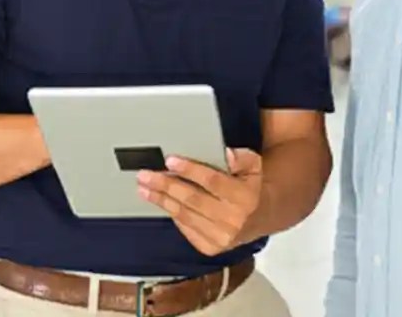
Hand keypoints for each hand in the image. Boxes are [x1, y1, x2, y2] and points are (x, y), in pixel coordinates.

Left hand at [137, 149, 263, 255]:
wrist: (258, 219)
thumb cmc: (249, 187)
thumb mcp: (254, 166)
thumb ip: (242, 158)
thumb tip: (226, 154)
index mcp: (245, 197)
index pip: (212, 181)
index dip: (190, 170)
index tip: (170, 160)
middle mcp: (233, 220)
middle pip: (192, 199)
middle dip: (166, 185)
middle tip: (146, 175)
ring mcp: (220, 237)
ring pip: (184, 214)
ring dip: (161, 199)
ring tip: (144, 187)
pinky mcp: (210, 247)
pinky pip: (184, 227)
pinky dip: (171, 212)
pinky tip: (160, 201)